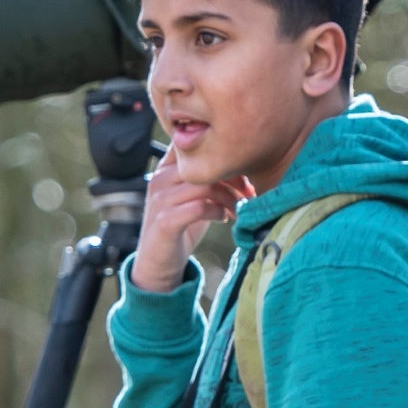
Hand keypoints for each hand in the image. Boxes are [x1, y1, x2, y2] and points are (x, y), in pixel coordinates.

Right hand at [128, 157, 251, 293]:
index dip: (225, 156)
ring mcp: (160, 200)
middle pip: (205, 165)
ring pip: (205, 186)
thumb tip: (245, 164)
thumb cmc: (181, 224)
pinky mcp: (165, 222)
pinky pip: (199, 208)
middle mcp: (159, 178)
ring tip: (238, 209)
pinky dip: (217, 212)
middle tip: (249, 193)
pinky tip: (223, 218)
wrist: (158, 261)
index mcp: (166, 167)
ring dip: (230, 198)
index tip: (244, 173)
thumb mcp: (194, 195)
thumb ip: (209, 177)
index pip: (196, 145)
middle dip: (233, 179)